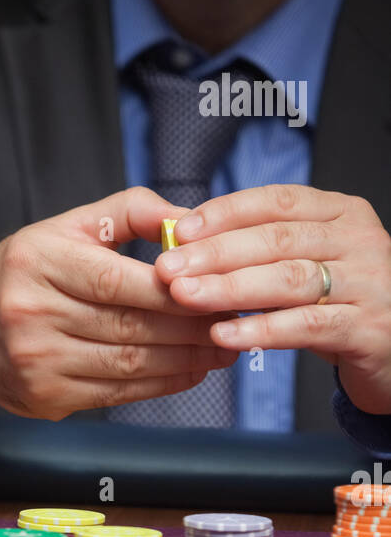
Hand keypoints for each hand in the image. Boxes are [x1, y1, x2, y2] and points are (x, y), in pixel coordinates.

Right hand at [0, 187, 236, 418]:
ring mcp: (37, 363)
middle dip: (191, 328)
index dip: (175, 291)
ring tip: (223, 348)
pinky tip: (190, 371)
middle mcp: (32, 315)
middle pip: (129, 327)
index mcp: (39, 263)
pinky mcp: (46, 398)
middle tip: (235, 321)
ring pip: (128, 365)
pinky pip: (117, 394)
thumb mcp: (68, 226)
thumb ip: (131, 211)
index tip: (220, 289)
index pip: (118, 281)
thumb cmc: (27, 271)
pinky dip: (162, 384)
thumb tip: (191, 221)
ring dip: (186, 360)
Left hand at [156, 185, 390, 415]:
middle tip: (168, 268)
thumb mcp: (306, 267)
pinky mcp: (367, 329)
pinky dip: (261, 330)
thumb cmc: (339, 307)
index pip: (277, 201)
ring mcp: (368, 283)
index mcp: (341, 214)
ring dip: (229, 289)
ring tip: (185, 297)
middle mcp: (359, 241)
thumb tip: (187, 240)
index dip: (225, 213)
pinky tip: (223, 335)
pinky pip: (307, 327)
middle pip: (277, 240)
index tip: (180, 230)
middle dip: (215, 254)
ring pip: (289, 280)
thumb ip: (261, 251)